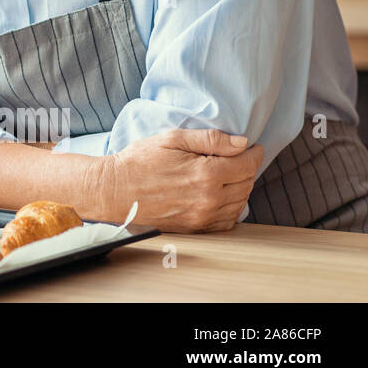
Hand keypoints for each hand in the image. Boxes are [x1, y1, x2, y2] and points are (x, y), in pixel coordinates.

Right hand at [97, 129, 264, 232]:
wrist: (114, 191)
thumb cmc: (139, 162)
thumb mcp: (171, 139)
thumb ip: (210, 139)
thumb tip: (242, 143)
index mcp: (206, 174)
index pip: (247, 164)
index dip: (253, 153)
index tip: (251, 147)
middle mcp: (209, 199)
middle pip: (247, 183)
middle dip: (246, 168)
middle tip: (236, 158)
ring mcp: (203, 216)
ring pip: (240, 202)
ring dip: (240, 187)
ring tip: (226, 175)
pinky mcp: (196, 228)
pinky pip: (227, 220)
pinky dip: (231, 207)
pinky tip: (219, 195)